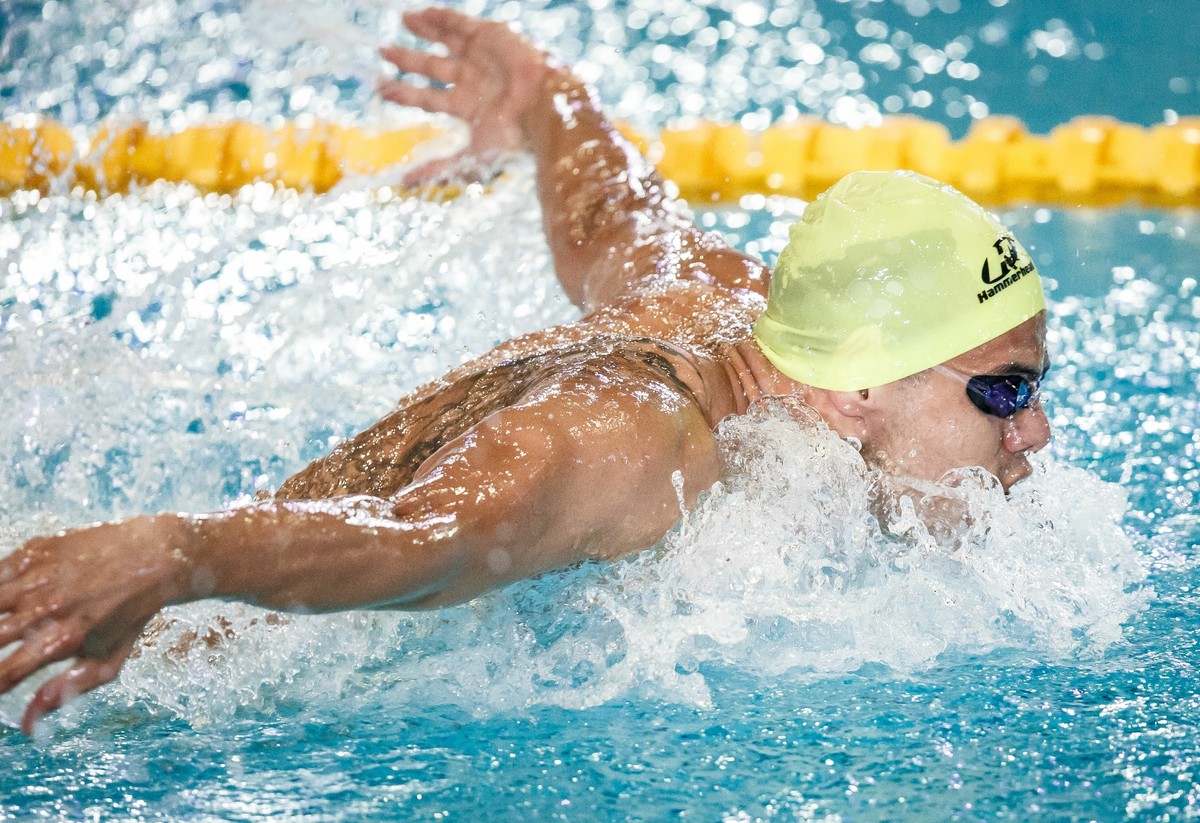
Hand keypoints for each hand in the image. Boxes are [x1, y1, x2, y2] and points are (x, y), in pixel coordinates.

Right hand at [0, 516, 189, 732]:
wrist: (156, 557)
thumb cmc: (130, 615)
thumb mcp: (107, 661)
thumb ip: (64, 692)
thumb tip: (26, 726)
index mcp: (65, 638)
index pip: (7, 673)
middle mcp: (48, 606)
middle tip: (0, 655)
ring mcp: (40, 576)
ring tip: (3, 633)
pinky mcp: (36, 551)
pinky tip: (4, 606)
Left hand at [377, 7, 557, 181]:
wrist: (543, 109)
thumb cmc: (512, 139)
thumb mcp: (469, 160)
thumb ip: (438, 168)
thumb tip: (405, 183)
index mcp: (468, 108)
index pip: (427, 98)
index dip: (402, 92)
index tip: (379, 86)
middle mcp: (473, 81)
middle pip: (432, 68)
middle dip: (408, 60)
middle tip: (383, 51)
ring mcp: (482, 59)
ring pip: (446, 41)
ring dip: (424, 31)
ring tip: (403, 20)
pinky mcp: (491, 37)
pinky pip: (461, 23)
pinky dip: (441, 17)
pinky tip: (421, 13)